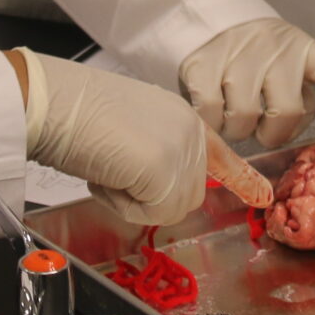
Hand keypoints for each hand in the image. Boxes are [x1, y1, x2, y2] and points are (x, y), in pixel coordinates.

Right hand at [13, 49, 224, 225]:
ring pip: (173, 207)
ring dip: (135, 201)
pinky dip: (124, 205)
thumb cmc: (72, 111)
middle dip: (151, 195)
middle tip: (115, 170)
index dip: (240, 178)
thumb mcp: (127, 127)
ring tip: (107, 167)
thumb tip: (151, 179)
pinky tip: (106, 173)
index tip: (262, 195)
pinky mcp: (166, 171)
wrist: (53, 100)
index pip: (219, 152)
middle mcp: (189, 131)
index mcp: (179, 116)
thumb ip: (153, 149)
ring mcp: (182, 150)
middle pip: (189, 193)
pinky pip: (152, 214)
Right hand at [179, 18, 314, 151]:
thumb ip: (301, 95)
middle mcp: (276, 46)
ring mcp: (238, 52)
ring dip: (239, 130)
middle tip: (261, 126)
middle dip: (273, 133)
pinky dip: (212, 124)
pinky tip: (213, 110)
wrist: (206, 19)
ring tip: (233, 114)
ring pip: (245, 117)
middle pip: (288, 112)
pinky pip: (212, 113)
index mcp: (304, 49)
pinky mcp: (203, 62)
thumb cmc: (255, 56)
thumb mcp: (288, 65)